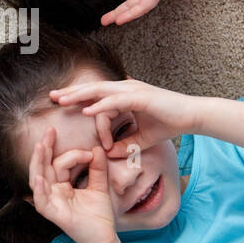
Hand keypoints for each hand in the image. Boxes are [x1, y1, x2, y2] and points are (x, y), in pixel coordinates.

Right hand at [27, 126, 118, 242]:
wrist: (105, 238)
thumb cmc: (100, 215)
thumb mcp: (99, 186)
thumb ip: (97, 168)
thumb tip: (97, 148)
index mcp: (62, 186)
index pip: (60, 163)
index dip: (73, 154)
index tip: (91, 152)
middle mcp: (53, 192)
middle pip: (44, 167)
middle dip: (45, 148)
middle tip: (50, 130)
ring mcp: (51, 203)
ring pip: (38, 180)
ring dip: (38, 163)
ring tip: (41, 146)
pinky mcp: (53, 214)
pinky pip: (42, 201)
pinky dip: (39, 189)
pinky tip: (39, 177)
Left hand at [48, 79, 197, 158]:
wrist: (191, 117)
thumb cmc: (169, 123)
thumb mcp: (142, 138)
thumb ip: (125, 144)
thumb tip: (109, 154)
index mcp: (124, 95)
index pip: (96, 96)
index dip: (81, 102)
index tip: (64, 107)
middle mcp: (126, 88)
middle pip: (92, 88)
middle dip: (71, 92)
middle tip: (52, 96)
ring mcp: (133, 90)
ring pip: (100, 91)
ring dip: (80, 96)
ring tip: (62, 100)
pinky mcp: (140, 97)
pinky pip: (115, 101)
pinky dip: (100, 105)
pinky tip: (87, 111)